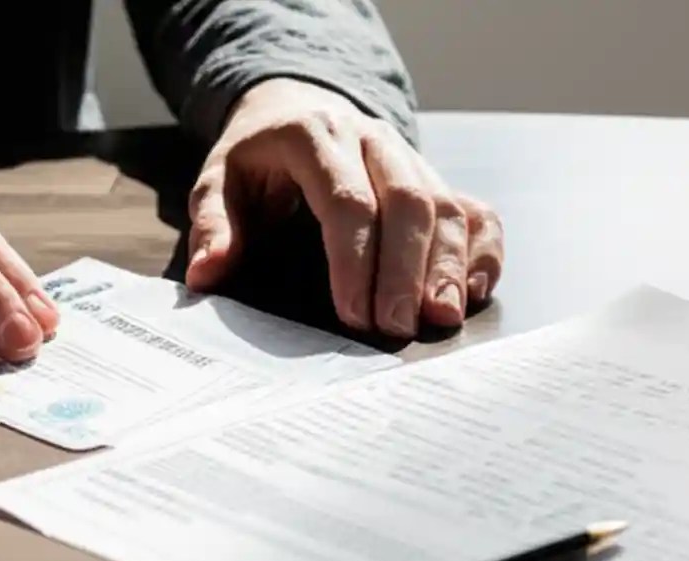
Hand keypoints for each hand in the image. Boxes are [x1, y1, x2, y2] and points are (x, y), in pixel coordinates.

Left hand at [184, 78, 502, 336]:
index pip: (347, 199)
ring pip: (445, 203)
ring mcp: (409, 155)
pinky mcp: (434, 175)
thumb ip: (212, 225)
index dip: (355, 260)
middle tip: (397, 327)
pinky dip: (481, 249)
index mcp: (314, 135)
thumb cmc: (256, 157)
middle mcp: (371, 138)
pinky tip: (473, 292)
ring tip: (441, 318)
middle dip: (405, 270)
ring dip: (448, 265)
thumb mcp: (218, 180)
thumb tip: (207, 274)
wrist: (292, 105)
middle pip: (407, 200)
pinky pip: (474, 208)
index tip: (354, 314)